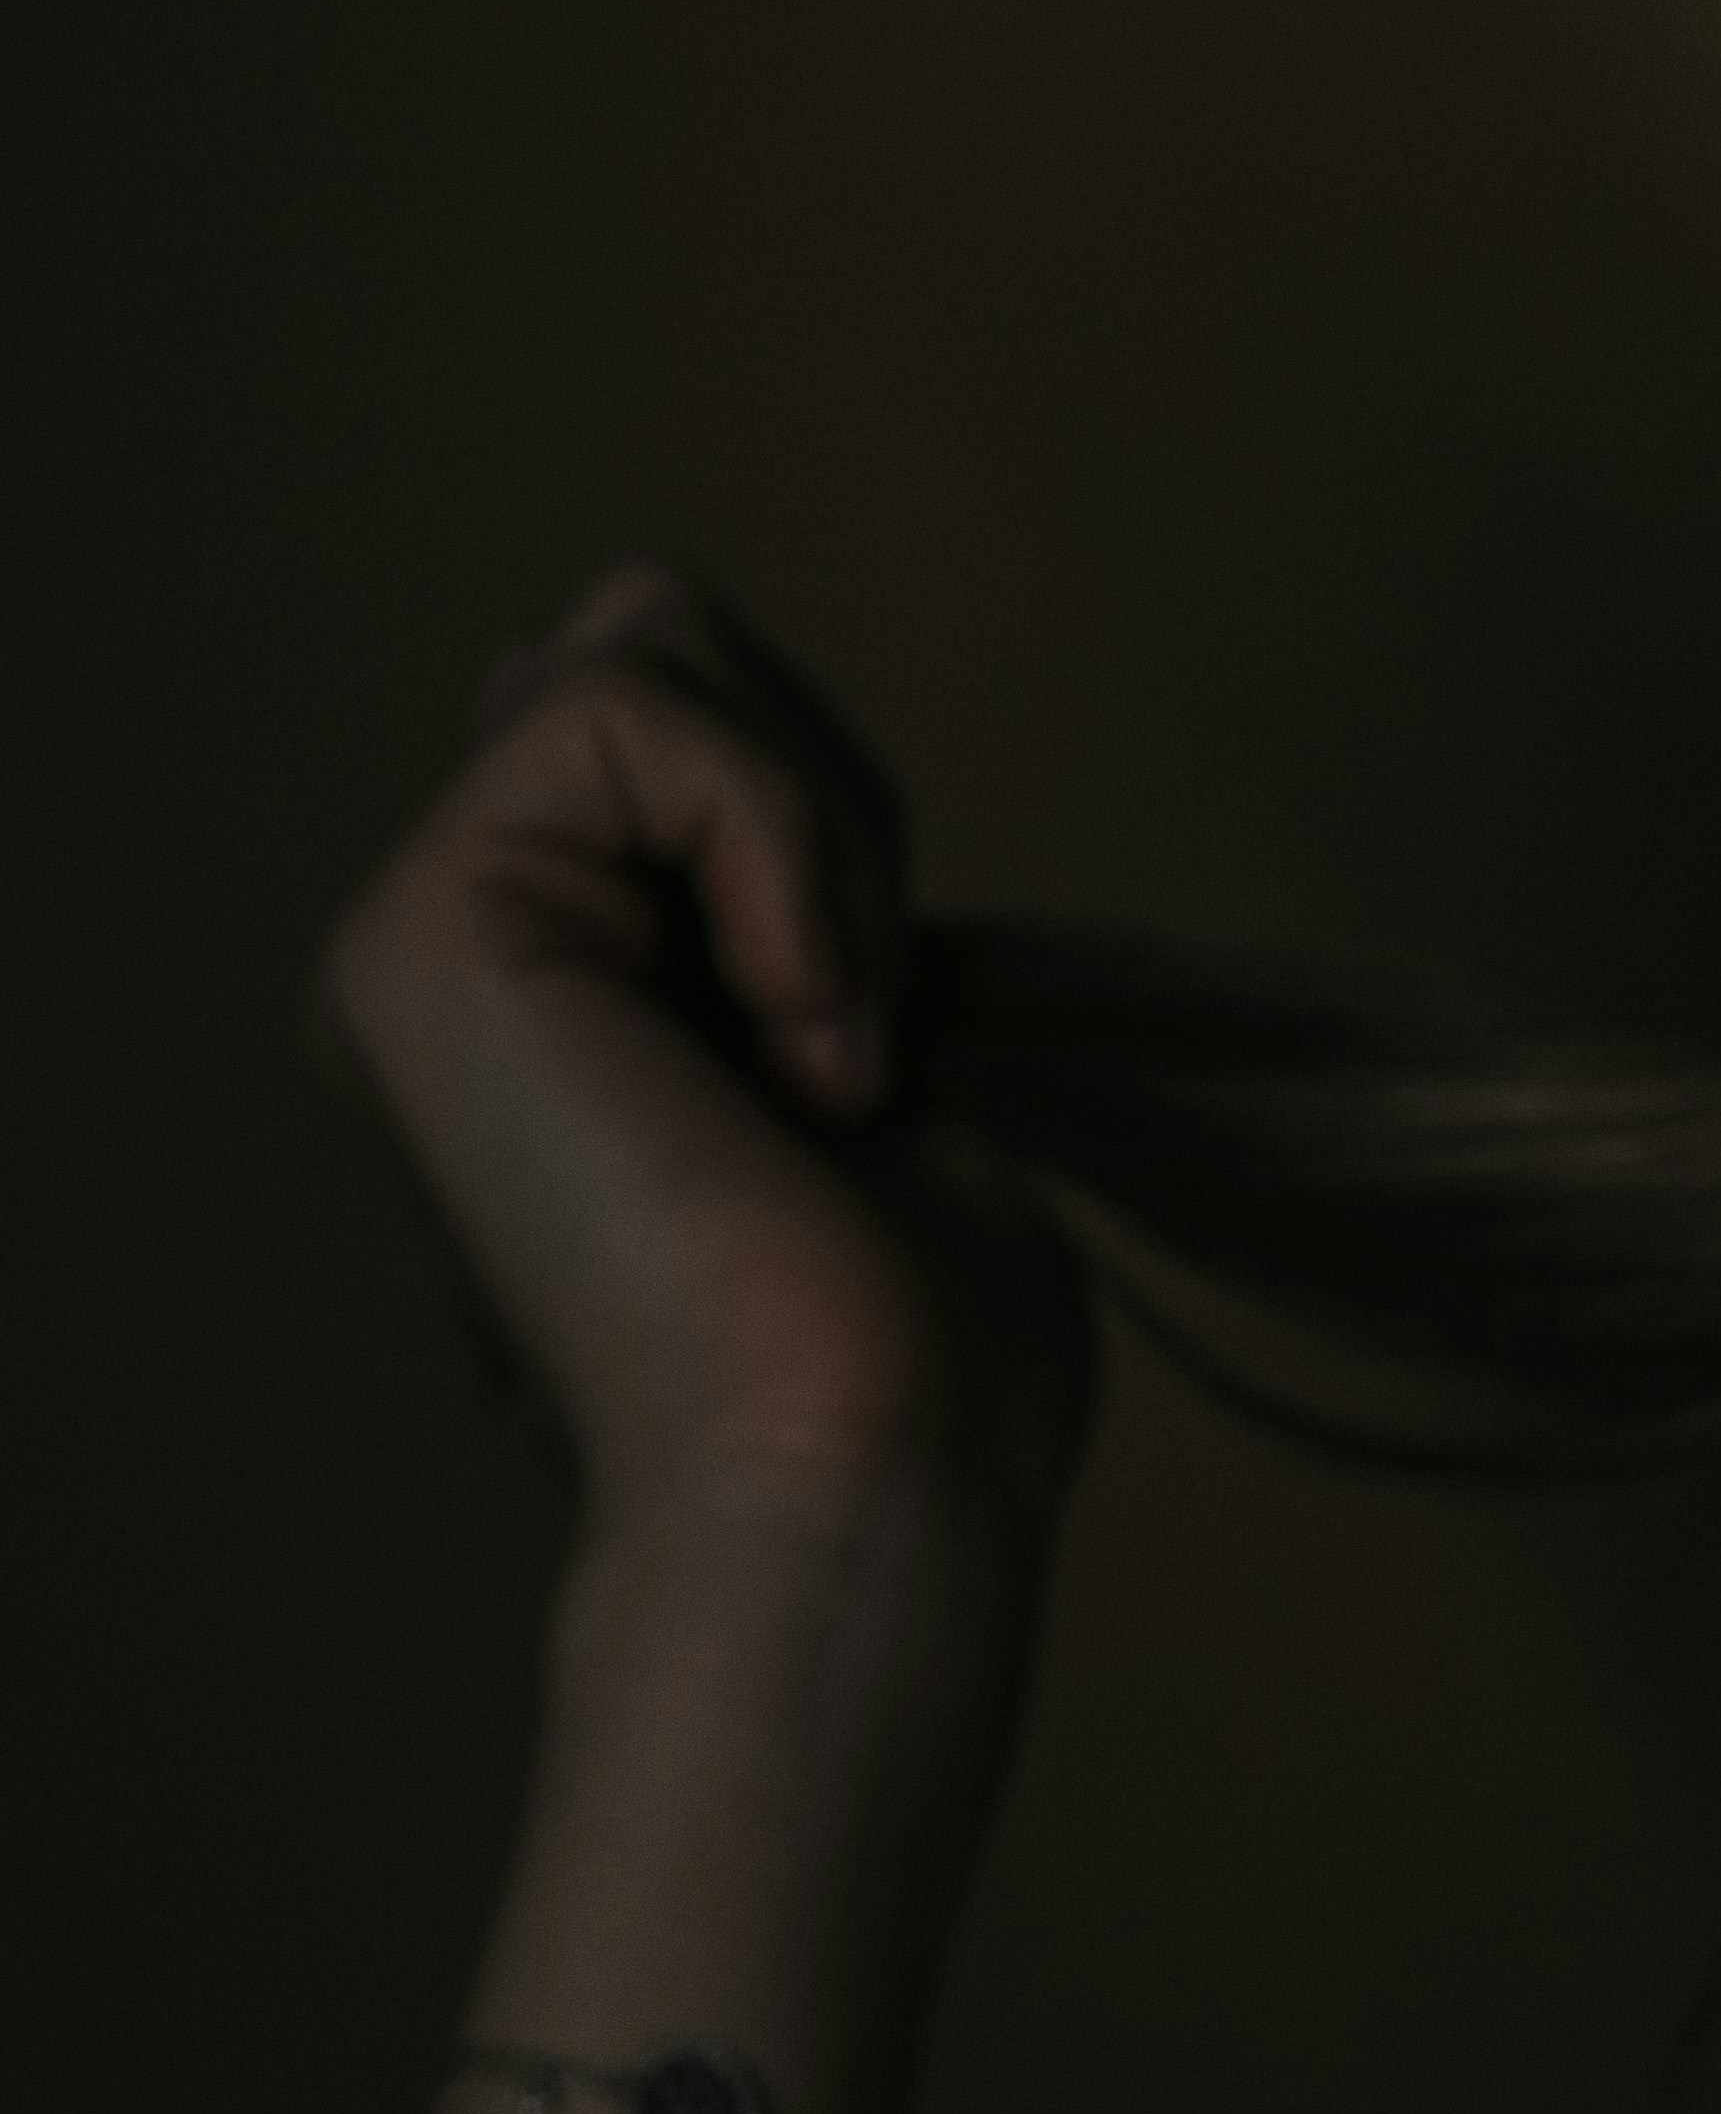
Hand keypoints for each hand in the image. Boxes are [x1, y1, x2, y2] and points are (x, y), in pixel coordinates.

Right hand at [318, 561, 1087, 1569]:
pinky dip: (774, 847)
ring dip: (811, 826)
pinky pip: (618, 707)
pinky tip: (800, 1048)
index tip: (878, 1051)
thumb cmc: (913, 1354)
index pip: (695, 719)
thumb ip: (799, 917)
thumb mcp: (883, 1070)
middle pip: (650, 627)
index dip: (841, 829)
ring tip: (827, 1046)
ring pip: (641, 638)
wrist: (858, 1486)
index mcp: (552, 992)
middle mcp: (456, 957)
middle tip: (852, 1030)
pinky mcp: (414, 937)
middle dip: (821, 785)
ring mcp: (413, 943)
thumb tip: (800, 803)